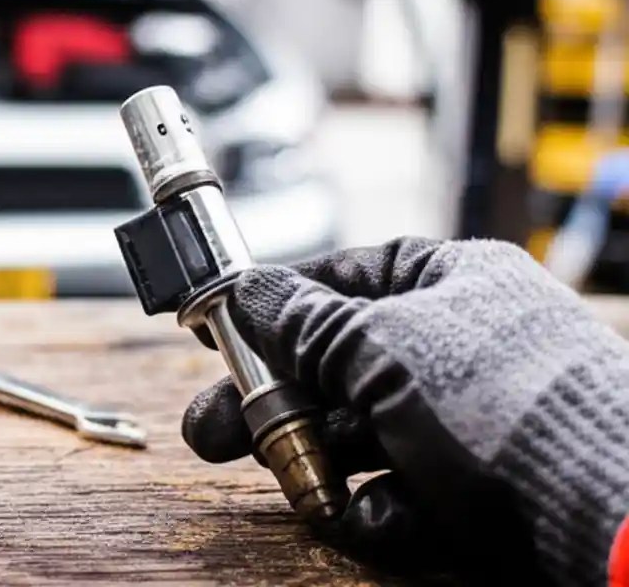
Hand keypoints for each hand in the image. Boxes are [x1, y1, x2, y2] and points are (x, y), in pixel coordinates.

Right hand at [183, 237, 628, 585]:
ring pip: (364, 439)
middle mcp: (459, 347)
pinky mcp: (481, 490)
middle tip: (212, 435)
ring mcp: (472, 421)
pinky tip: (386, 523)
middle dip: (278, 408)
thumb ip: (304, 322)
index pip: (345, 279)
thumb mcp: (383, 349)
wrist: (612, 510)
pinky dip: (386, 514)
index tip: (224, 330)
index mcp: (451, 283)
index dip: (279, 306)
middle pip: (339, 369)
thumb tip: (244, 289)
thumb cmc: (506, 403)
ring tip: (310, 493)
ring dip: (327, 469)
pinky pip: (405, 494)